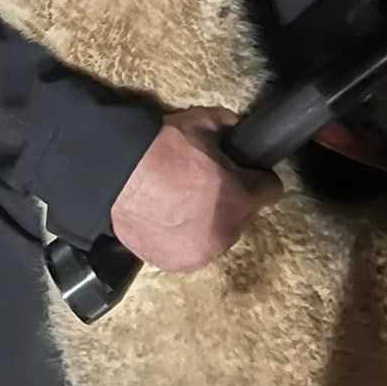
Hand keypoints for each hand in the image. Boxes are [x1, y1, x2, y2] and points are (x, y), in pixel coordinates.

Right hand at [110, 106, 282, 272]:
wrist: (115, 175)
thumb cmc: (160, 148)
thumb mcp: (201, 121)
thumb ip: (228, 126)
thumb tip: (237, 128)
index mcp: (239, 199)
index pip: (271, 190)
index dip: (256, 176)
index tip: (243, 171)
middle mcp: (226, 233)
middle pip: (243, 215)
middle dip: (230, 199)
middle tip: (204, 183)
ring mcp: (200, 253)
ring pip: (218, 235)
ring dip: (208, 221)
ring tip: (182, 202)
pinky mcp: (176, 264)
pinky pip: (191, 249)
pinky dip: (184, 237)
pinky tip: (167, 218)